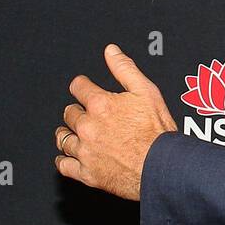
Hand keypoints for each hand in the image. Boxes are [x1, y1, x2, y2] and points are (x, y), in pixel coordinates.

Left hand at [55, 44, 177, 200]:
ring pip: (63, 139)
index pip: (78, 87)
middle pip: (69, 113)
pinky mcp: (86, 173)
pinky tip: (69, 157)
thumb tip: (111, 51)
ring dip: (66, 134)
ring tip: (73, 134)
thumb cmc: (157, 133)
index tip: (83, 88)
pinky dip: (64, 160)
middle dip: (76, 111)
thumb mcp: (146, 91)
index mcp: (100, 105)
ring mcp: (85, 151)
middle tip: (85, 114)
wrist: (161, 168)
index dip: (82, 86)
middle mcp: (88, 127)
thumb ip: (125, 68)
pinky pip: (64, 165)